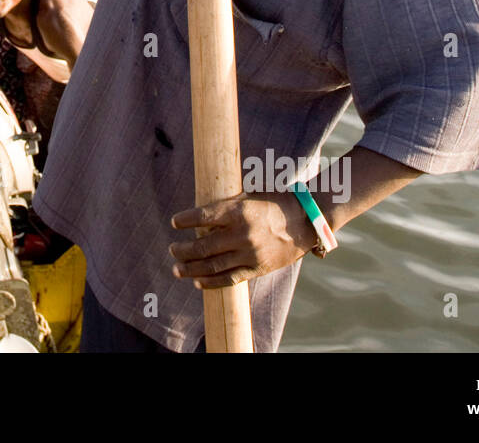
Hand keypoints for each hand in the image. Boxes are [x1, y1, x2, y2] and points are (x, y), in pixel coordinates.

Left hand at [169, 192, 315, 287]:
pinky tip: (198, 282)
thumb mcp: (248, 196)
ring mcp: (250, 253)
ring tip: (177, 269)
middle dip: (182, 250)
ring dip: (191, 269)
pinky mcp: (258, 268)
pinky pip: (230, 279)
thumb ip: (226, 205)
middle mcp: (242, 233)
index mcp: (238, 211)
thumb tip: (199, 215)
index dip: (184, 220)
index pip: (202, 217)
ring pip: (212, 265)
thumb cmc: (274, 202)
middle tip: (172, 250)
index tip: (174, 222)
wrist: (306, 220)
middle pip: (203, 246)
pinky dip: (211, 282)